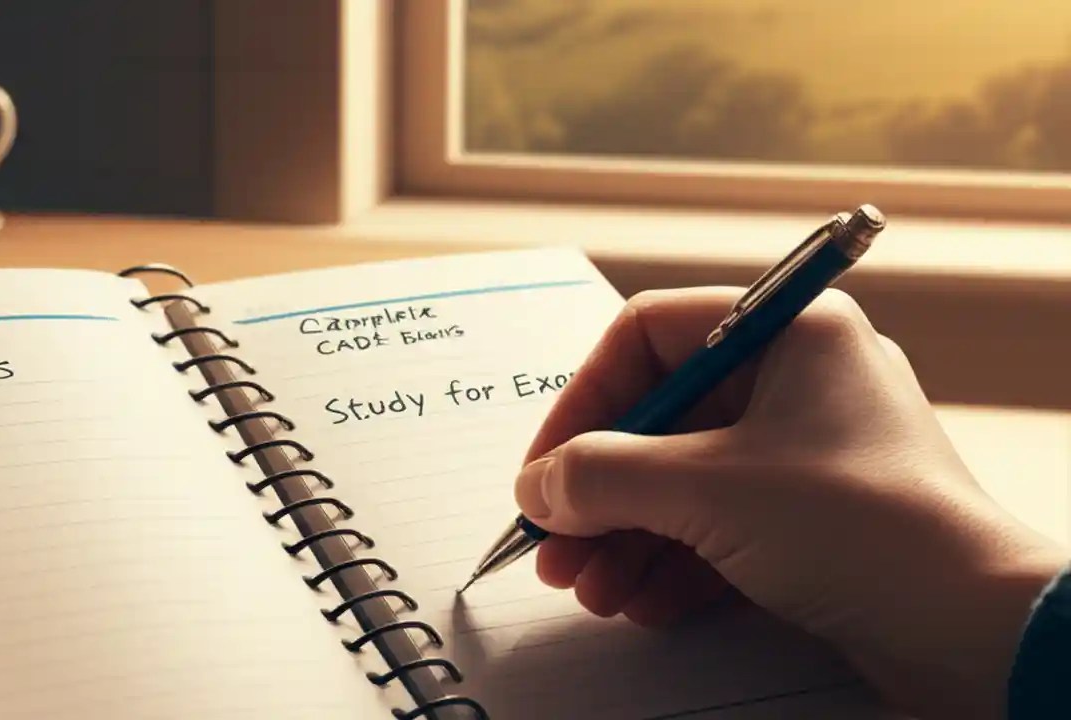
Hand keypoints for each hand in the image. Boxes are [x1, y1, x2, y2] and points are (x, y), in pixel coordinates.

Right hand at [514, 287, 1066, 719]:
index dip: (583, 402)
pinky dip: (675, 561)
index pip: (647, 337)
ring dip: (627, 536)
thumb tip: (539, 485)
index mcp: (786, 331)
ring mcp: (807, 452)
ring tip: (591, 589)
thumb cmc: (861, 528)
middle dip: (600, 491)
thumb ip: (602, 477)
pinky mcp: (813, 517)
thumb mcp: (706, 490)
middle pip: (660, 419)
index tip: (545, 468)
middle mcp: (797, 379)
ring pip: (685, 479)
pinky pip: (721, 523)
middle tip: (554, 546)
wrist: (975, 630)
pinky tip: (642, 603)